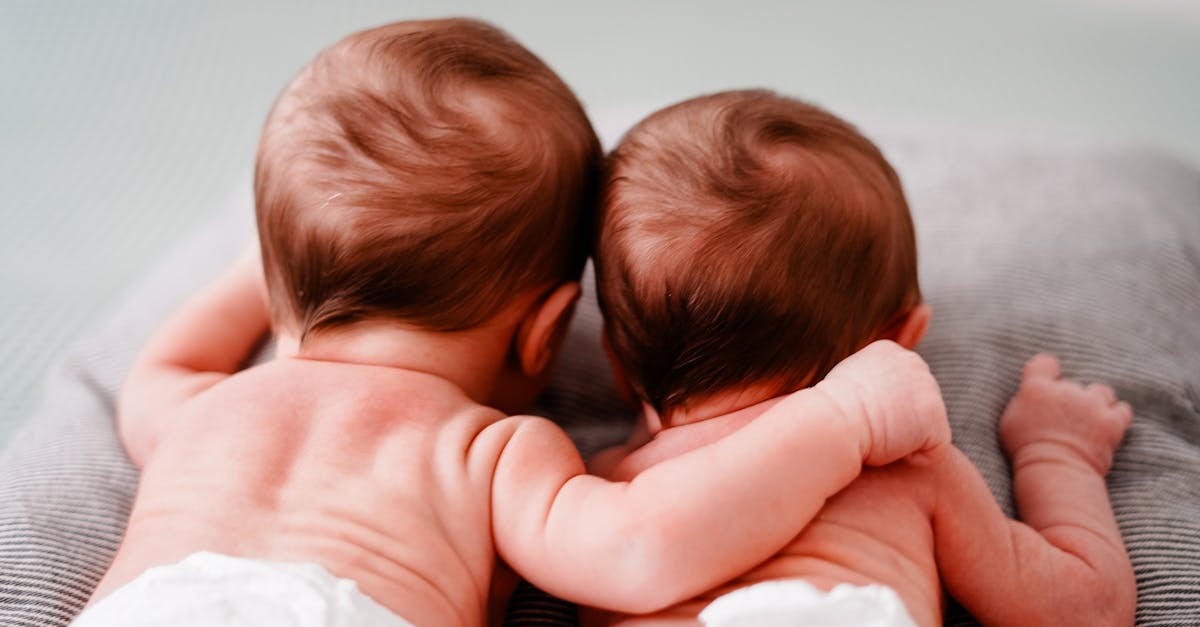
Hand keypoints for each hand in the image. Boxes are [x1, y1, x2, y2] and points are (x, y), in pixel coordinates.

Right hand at [815, 340, 949, 465]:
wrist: (832, 422)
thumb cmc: (828, 410)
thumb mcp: (845, 382)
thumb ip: (869, 381)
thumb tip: (876, 396)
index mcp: (889, 352)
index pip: (900, 386)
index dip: (882, 407)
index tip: (858, 413)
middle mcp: (913, 363)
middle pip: (917, 404)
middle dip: (898, 420)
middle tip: (867, 427)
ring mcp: (929, 389)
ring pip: (925, 426)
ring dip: (904, 438)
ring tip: (875, 435)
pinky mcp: (936, 419)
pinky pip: (932, 449)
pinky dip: (911, 457)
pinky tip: (886, 447)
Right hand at [999, 354, 1132, 474]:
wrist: (1054, 471)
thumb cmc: (1026, 451)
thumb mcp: (1010, 421)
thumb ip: (1024, 401)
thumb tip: (1034, 396)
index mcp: (1037, 387)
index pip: (1044, 363)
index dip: (1047, 371)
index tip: (1047, 383)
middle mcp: (1066, 390)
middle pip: (1072, 384)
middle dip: (1069, 399)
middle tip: (1063, 420)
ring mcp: (1091, 404)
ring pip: (1100, 392)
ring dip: (1096, 403)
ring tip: (1089, 420)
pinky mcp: (1112, 422)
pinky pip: (1122, 409)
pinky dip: (1116, 415)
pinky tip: (1109, 424)